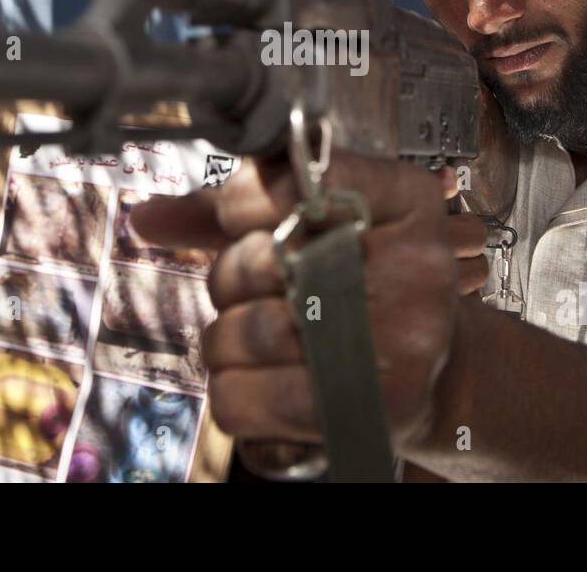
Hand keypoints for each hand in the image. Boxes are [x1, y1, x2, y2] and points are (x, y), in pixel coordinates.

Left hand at [128, 153, 487, 445]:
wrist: (441, 371)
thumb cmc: (368, 286)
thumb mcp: (326, 229)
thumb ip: (240, 214)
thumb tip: (144, 219)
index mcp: (406, 201)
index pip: (298, 179)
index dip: (242, 200)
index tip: (239, 218)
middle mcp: (414, 263)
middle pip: (258, 260)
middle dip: (231, 278)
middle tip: (256, 292)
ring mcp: (402, 338)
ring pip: (241, 333)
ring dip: (228, 341)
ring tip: (261, 341)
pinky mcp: (374, 407)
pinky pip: (244, 397)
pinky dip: (234, 393)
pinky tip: (262, 381)